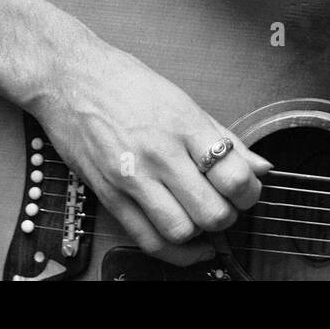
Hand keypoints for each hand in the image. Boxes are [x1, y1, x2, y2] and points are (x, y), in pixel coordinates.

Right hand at [31, 36, 271, 266]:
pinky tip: (187, 243)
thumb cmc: (123, 81)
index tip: (246, 191)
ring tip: (200, 217)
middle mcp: (159, 152)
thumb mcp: (181, 99)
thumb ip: (222, 137)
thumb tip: (260, 167)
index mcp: (183, 124)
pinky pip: (147, 240)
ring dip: (199, 232)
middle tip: (225, 205)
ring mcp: (132, 176)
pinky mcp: (109, 194)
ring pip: (182, 231)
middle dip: (227, 216)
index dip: (249, 192)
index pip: (233, 176)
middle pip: (212, 211)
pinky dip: (175, 251)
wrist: (69, 77)